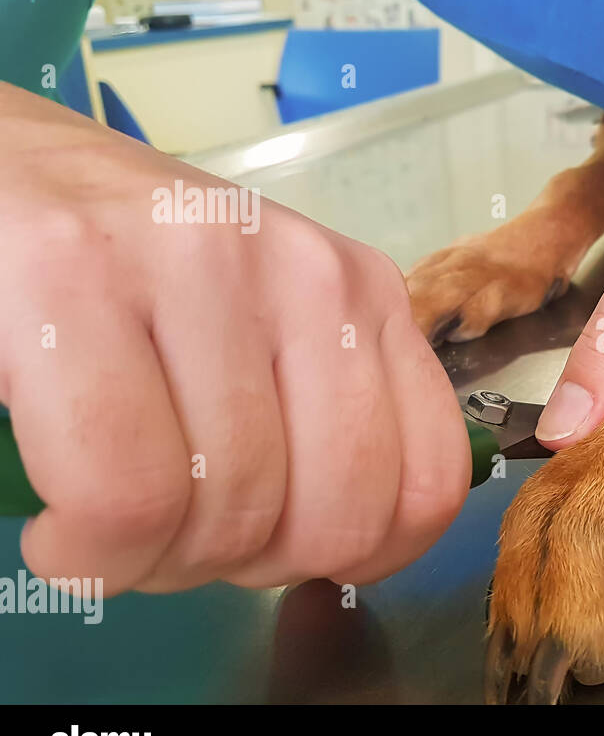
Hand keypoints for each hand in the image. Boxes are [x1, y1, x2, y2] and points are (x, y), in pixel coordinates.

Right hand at [0, 84, 468, 593]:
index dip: (364, 560)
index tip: (288, 553)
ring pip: (227, 512)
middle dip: (251, 569)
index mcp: (364, 295)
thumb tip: (352, 549)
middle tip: (182, 540)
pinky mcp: (75, 272)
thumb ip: (325, 422)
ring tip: (108, 521)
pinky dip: (93, 552)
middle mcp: (305, 272)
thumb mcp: (266, 336)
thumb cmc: (134, 276)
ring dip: (158, 563)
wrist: (1, 166)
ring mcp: (197, 261)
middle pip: (333, 515)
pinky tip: (63, 529)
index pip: (429, 480)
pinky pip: (125, 492)